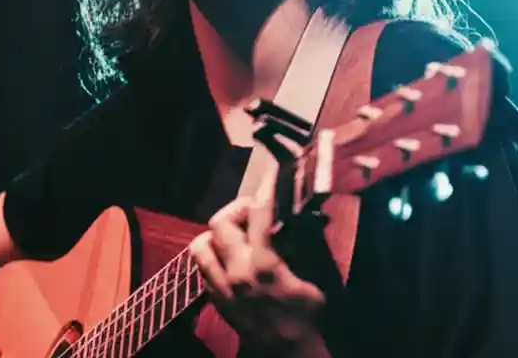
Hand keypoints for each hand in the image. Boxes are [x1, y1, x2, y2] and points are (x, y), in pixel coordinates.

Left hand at [187, 174, 327, 353]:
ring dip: (216, 234)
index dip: (267, 191)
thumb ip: (306, 246)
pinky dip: (212, 255)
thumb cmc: (308, 317)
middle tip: (253, 210)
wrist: (288, 353)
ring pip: (200, 244)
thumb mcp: (316, 279)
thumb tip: (305, 217)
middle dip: (237, 208)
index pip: (260, 215)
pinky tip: (229, 257)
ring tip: (235, 234)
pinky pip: (202, 267)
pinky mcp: (215, 299)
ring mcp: (222, 287)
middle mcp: (237, 272)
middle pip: (220, 222)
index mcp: (264, 265)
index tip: (272, 178)